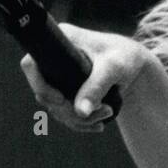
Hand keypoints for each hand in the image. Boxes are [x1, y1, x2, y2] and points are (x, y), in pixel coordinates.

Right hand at [20, 23, 152, 132]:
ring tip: (107, 113)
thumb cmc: (125, 57)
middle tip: (102, 110)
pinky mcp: (67, 91)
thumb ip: (97, 87)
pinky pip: (65, 113)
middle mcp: (54, 59)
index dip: (39, 85)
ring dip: (78, 119)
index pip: (31, 64)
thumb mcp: (113, 68)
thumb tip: (80, 112)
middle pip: (44, 93)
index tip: (61, 99)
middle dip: (70, 109)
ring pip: (55, 107)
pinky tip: (99, 125)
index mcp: (59, 42)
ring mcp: (59, 77)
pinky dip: (81, 123)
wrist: (136, 65)